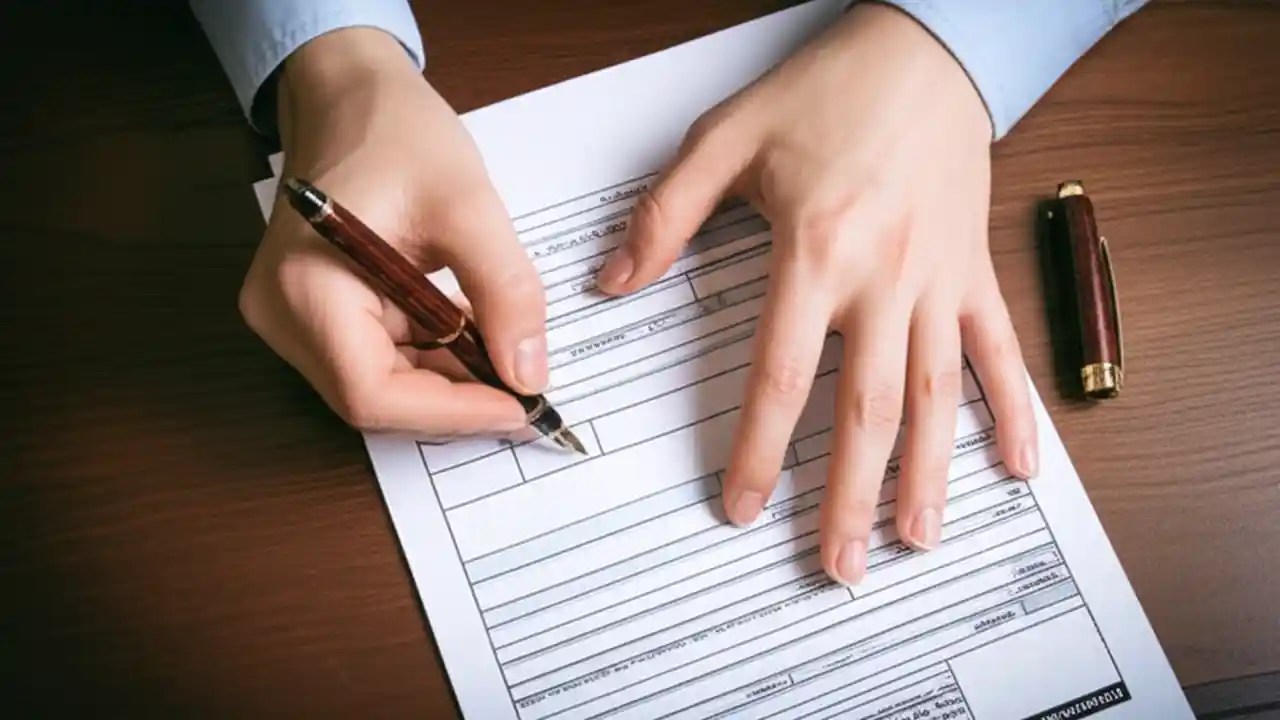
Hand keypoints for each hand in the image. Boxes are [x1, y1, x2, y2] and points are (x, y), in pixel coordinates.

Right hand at [241, 29, 546, 435]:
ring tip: (508, 353)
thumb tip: (529, 374)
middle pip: (375, 396)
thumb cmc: (397, 131)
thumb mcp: (469, 207)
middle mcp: (282, 315)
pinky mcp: (314, 312)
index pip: (372, 392)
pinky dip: (433, 354)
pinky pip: (379, 356)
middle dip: (456, 397)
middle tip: (526, 389)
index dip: (453, 410)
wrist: (351, 94)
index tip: (519, 405)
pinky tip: (474, 331)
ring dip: (449, 377)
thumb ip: (506, 293)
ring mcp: (292, 316)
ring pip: (381, 383)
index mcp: (303, 286)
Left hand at [598, 5, 1036, 584]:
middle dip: (849, 495)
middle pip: (865, 409)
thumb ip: (667, 214)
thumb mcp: (727, 137)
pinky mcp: (974, 273)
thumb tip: (615, 281)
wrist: (924, 49)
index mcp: (817, 252)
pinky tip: (1019, 467)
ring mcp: (939, 282)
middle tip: (838, 565)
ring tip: (918, 541)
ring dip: (928, 475)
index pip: (782, 376)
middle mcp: (885, 279)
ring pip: (936, 396)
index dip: (758, 449)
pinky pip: (997, 352)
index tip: (741, 505)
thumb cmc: (828, 89)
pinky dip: (1013, 410)